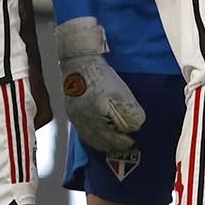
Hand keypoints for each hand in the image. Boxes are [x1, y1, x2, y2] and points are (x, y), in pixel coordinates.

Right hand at [56, 16, 143, 152]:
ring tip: (113, 140)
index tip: (132, 141)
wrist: (78, 60)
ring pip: (90, 138)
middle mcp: (83, 121)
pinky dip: (92, 136)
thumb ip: (129, 112)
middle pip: (99, 142)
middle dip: (113, 144)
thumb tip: (134, 127)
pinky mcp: (71, 111)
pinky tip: (98, 132)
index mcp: (96, 118)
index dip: (123, 142)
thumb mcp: (121, 92)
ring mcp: (75, 117)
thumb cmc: (100, 75)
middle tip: (124, 143)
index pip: (112, 139)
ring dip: (103, 142)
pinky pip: (82, 131)